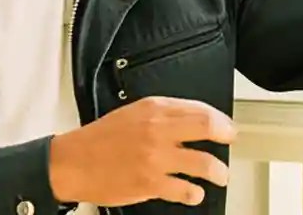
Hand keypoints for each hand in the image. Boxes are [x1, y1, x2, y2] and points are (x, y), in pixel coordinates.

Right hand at [48, 96, 236, 207]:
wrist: (72, 162)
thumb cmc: (98, 140)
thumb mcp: (130, 114)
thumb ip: (161, 115)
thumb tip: (192, 119)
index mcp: (151, 110)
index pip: (198, 108)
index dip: (219, 119)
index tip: (226, 126)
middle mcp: (156, 130)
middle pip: (207, 127)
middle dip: (226, 135)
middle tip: (229, 142)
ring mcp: (155, 158)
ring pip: (205, 163)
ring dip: (218, 172)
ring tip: (219, 175)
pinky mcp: (151, 184)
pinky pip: (186, 190)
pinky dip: (195, 193)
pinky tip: (193, 192)